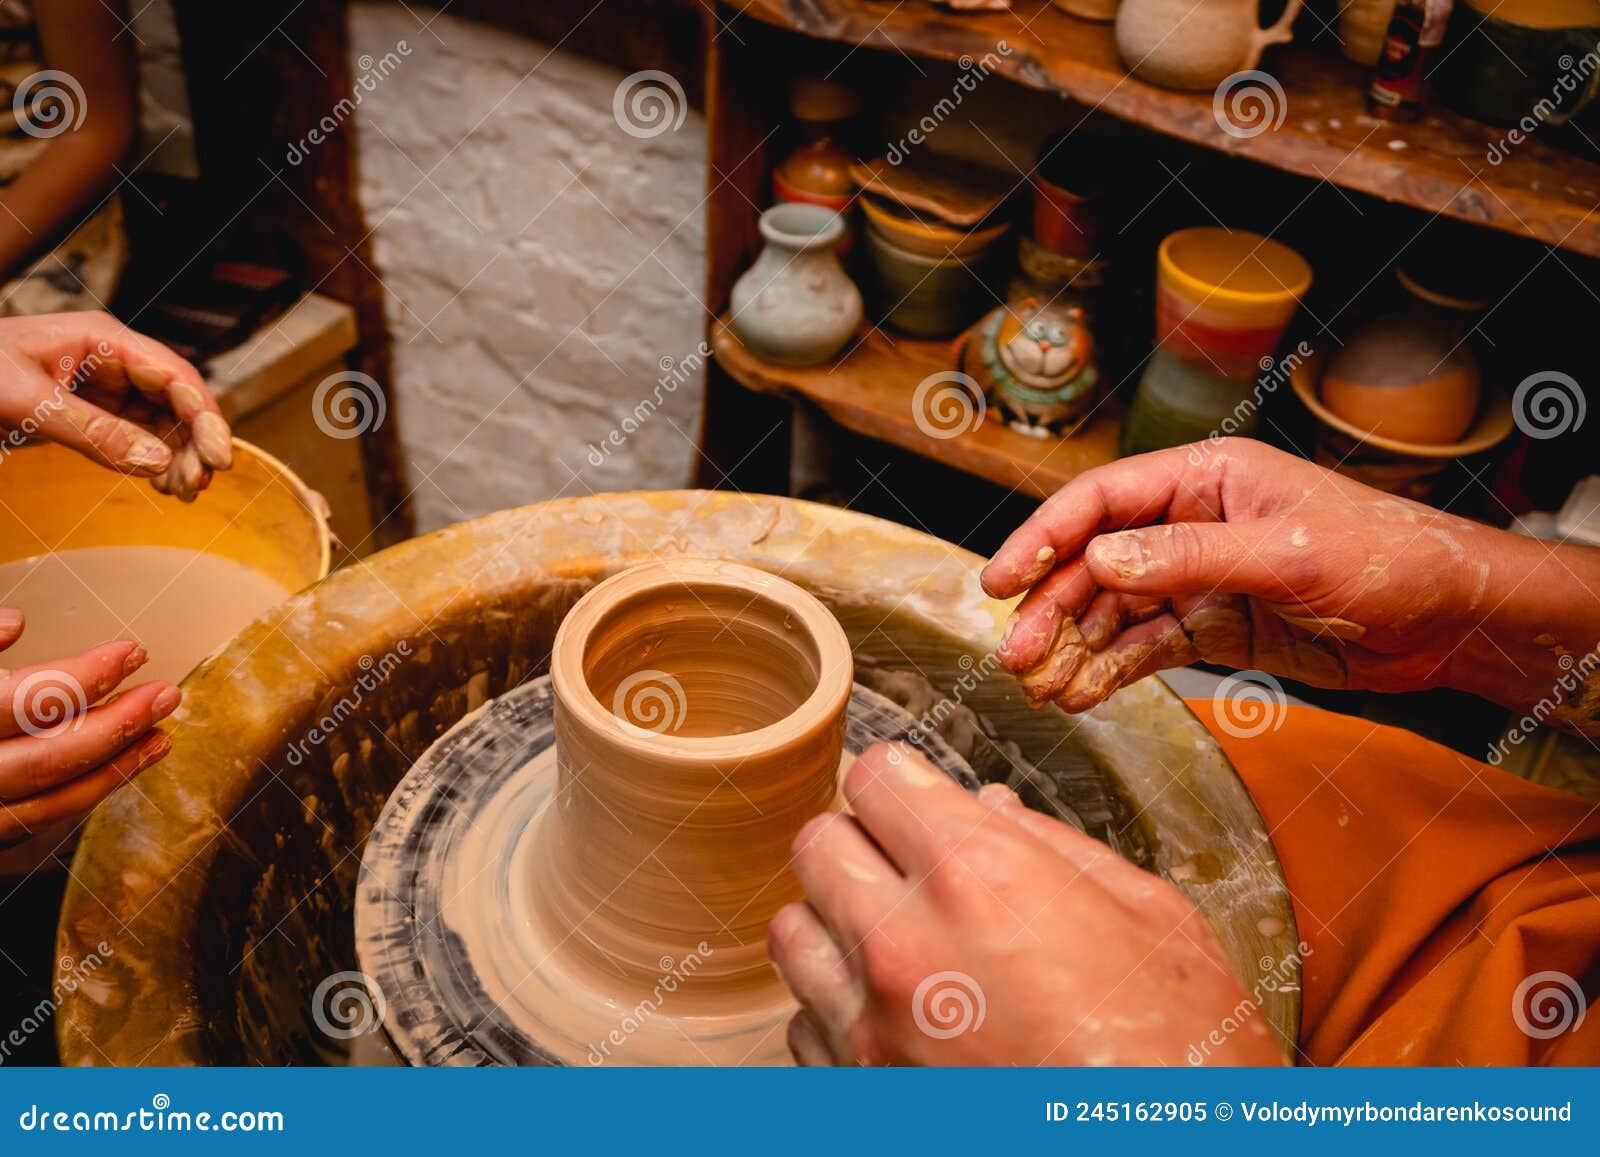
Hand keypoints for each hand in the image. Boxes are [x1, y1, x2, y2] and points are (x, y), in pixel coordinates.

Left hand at [0, 311, 231, 500]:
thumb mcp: (28, 401)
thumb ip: (94, 432)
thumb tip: (158, 463)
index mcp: (104, 340)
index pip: (175, 376)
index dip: (204, 415)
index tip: (219, 456)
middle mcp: (115, 361)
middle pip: (177, 400)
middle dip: (194, 442)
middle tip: (198, 484)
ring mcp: (107, 386)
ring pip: (163, 422)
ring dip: (179, 456)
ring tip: (182, 492)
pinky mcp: (95, 411)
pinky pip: (137, 436)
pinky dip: (154, 461)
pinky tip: (162, 484)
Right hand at [0, 610, 178, 849]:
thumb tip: (15, 622)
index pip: (30, 699)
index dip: (87, 676)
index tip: (132, 652)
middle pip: (53, 756)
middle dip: (120, 723)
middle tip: (167, 693)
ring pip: (55, 799)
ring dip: (120, 765)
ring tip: (163, 734)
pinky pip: (42, 821)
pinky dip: (91, 791)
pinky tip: (127, 764)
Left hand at [768, 743, 1283, 1065]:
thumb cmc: (1179, 1056)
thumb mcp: (1151, 920)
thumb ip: (1057, 848)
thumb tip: (990, 810)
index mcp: (980, 878)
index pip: (876, 776)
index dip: (902, 784)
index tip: (918, 803)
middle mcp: (904, 945)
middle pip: (817, 843)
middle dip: (859, 842)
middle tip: (905, 868)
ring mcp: (872, 1028)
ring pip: (792, 931)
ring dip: (835, 925)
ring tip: (893, 944)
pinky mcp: (857, 1092)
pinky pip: (804, 1026)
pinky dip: (837, 1013)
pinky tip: (898, 1019)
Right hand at [980, 438, 1535, 712]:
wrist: (1450, 621)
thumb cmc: (1386, 558)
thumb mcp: (1285, 554)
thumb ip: (1189, 558)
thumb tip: (1099, 564)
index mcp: (1205, 477)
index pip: (1101, 501)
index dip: (1044, 537)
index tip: (999, 580)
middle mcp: (1191, 523)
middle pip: (1096, 563)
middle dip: (1051, 609)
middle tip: (1015, 656)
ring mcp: (1200, 578)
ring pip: (1113, 611)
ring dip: (1074, 646)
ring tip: (1040, 686)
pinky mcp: (1215, 627)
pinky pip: (1147, 647)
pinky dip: (1112, 671)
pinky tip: (1081, 694)